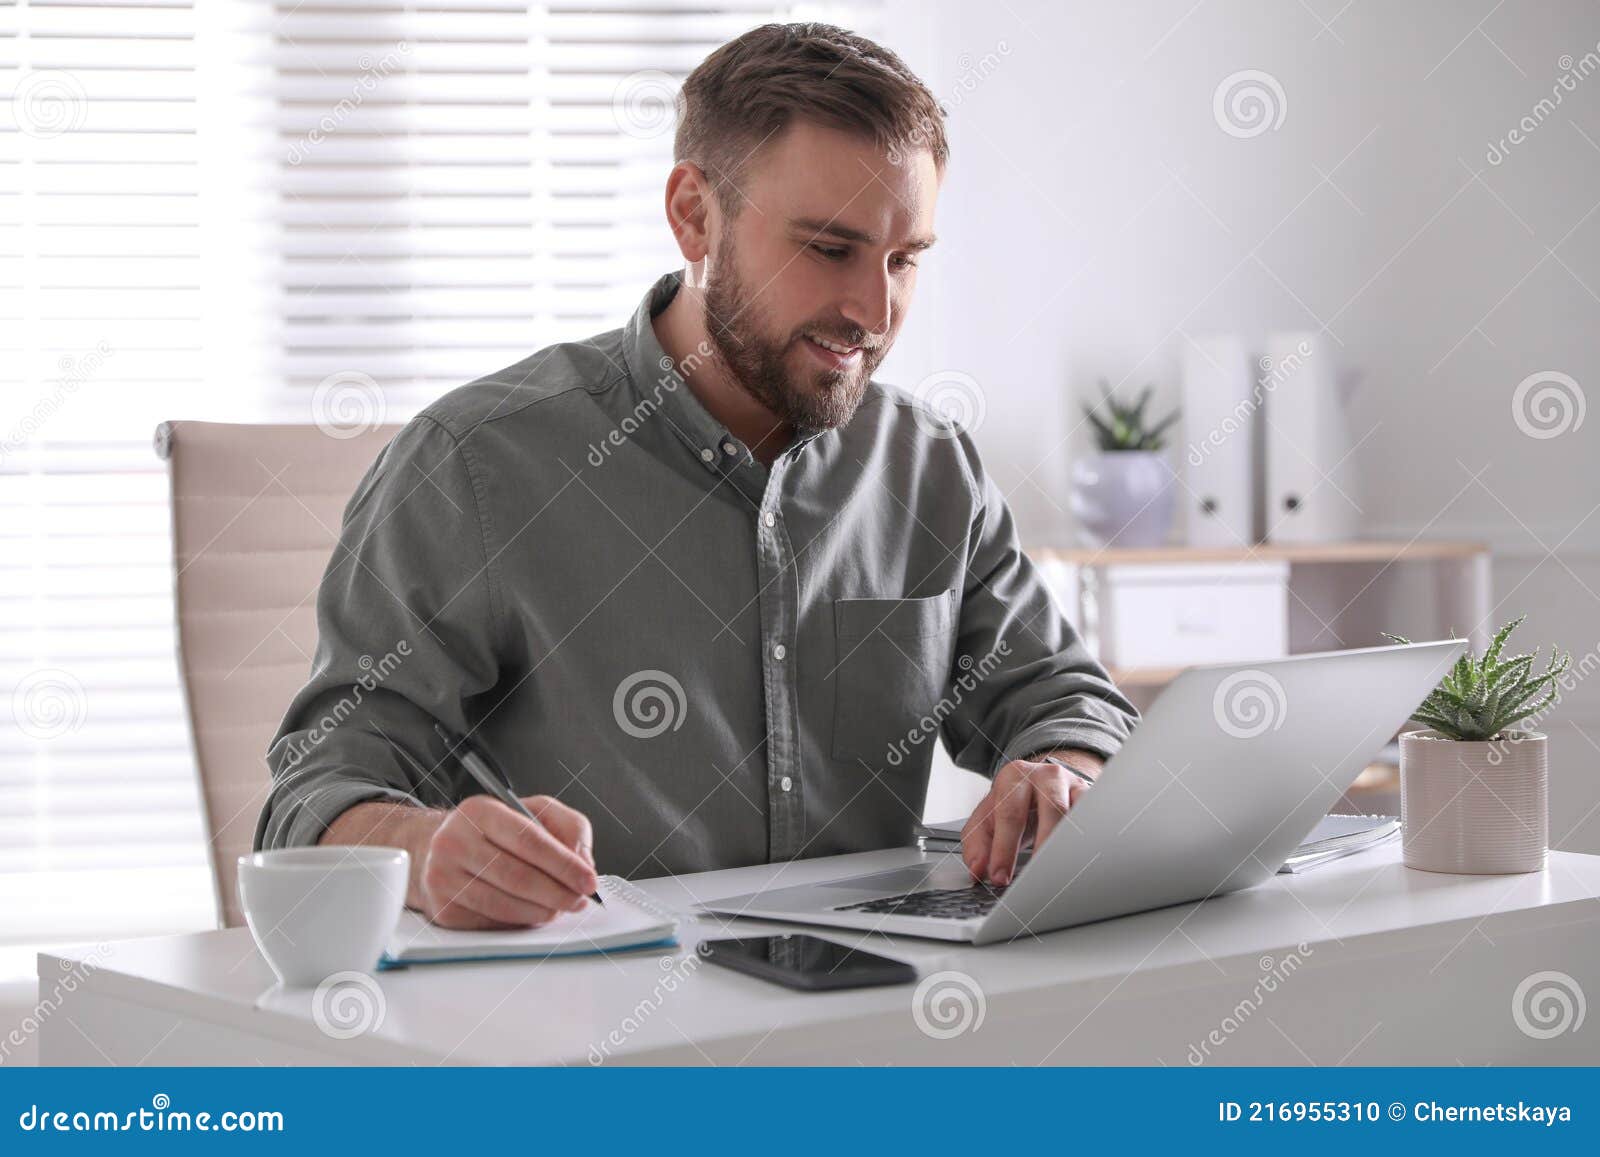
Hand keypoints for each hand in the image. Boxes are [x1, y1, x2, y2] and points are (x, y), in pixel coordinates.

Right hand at [411, 795, 598, 929]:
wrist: (439, 848)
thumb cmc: (494, 830)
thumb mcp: (534, 811)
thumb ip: (568, 828)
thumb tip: (584, 864)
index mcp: (479, 811)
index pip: (528, 840)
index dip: (563, 864)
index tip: (588, 880)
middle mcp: (453, 842)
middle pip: (517, 876)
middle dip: (557, 893)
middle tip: (579, 900)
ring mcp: (443, 877)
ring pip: (504, 904)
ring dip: (541, 911)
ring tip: (559, 908)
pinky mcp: (443, 908)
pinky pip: (490, 922)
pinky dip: (519, 921)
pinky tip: (532, 913)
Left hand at [961, 750, 1100, 885]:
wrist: (1039, 784)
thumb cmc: (1011, 805)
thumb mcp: (986, 820)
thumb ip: (976, 846)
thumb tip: (977, 871)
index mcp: (1014, 777)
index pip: (1010, 814)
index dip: (1004, 849)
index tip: (1000, 877)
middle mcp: (1046, 775)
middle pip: (1052, 808)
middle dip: (1043, 847)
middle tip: (1034, 880)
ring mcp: (1073, 784)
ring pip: (1079, 814)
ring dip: (1069, 845)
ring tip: (1059, 873)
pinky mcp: (1091, 797)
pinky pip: (1094, 817)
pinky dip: (1088, 840)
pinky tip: (1081, 860)